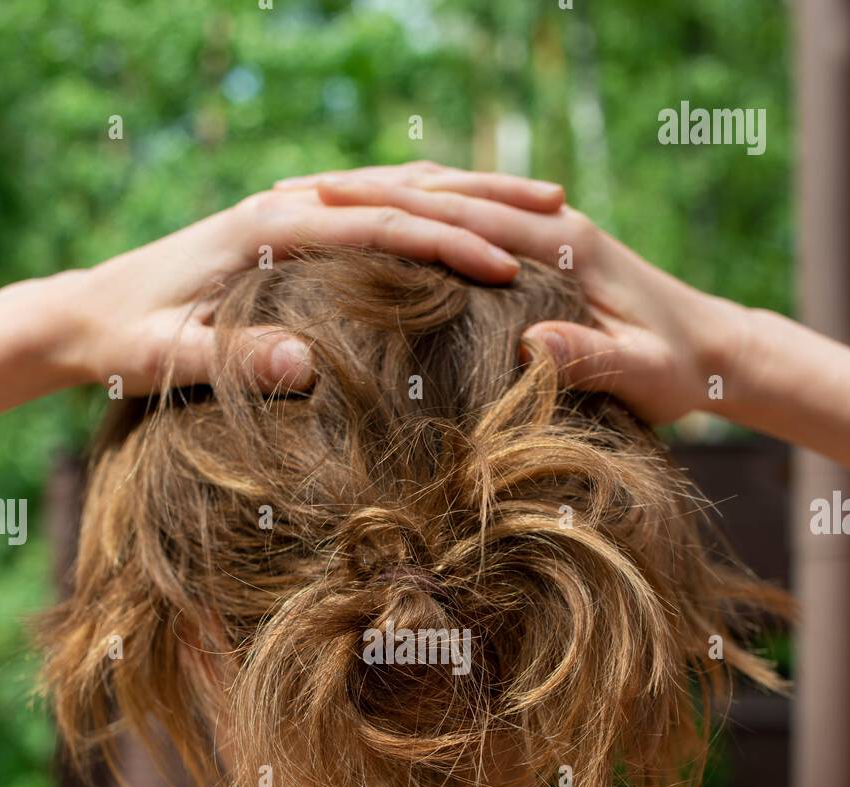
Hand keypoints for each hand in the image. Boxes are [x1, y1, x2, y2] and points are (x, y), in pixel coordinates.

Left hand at [66, 179, 538, 396]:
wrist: (90, 310)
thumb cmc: (126, 341)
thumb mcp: (166, 359)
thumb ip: (231, 359)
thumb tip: (303, 364)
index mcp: (268, 229)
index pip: (379, 223)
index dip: (445, 245)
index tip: (507, 268)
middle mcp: (286, 205)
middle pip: (405, 188)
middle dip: (482, 203)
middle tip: (560, 220)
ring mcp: (292, 208)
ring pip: (402, 184)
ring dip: (473, 191)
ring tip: (547, 203)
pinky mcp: (295, 224)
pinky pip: (381, 204)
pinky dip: (436, 204)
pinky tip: (473, 224)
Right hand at [309, 175, 741, 424]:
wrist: (718, 350)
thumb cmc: (682, 371)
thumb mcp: (645, 374)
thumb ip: (594, 359)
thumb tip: (534, 346)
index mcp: (566, 244)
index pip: (467, 216)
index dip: (394, 213)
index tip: (322, 210)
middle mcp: (552, 223)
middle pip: (449, 192)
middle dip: (373, 190)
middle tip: (291, 194)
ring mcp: (547, 231)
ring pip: (455, 198)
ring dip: (388, 196)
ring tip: (315, 203)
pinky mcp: (543, 250)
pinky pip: (470, 222)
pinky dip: (421, 219)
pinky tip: (378, 234)